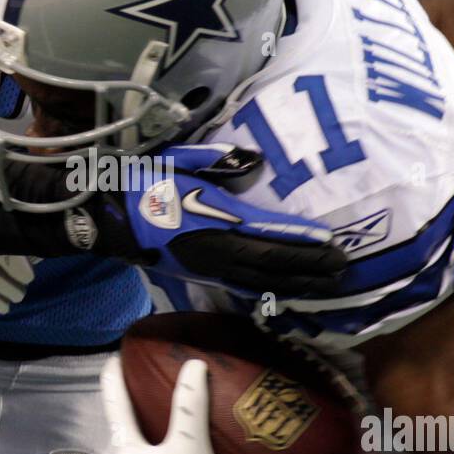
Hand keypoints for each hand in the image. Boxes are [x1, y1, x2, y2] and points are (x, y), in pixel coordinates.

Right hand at [77, 146, 348, 302]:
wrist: (110, 218)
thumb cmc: (144, 185)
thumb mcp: (179, 161)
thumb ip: (217, 161)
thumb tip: (256, 160)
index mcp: (214, 221)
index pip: (267, 236)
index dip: (301, 243)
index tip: (332, 244)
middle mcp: (217, 250)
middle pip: (272, 266)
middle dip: (309, 269)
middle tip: (343, 271)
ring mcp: (210, 267)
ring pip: (261, 282)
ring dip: (296, 285)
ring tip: (327, 286)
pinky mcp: (202, 275)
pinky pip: (244, 287)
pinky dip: (270, 292)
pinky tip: (287, 293)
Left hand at [103, 358, 242, 453]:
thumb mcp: (192, 445)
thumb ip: (191, 405)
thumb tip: (194, 364)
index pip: (116, 409)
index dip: (113, 383)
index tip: (111, 361)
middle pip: (123, 434)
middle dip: (128, 410)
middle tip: (137, 385)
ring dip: (141, 436)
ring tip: (154, 419)